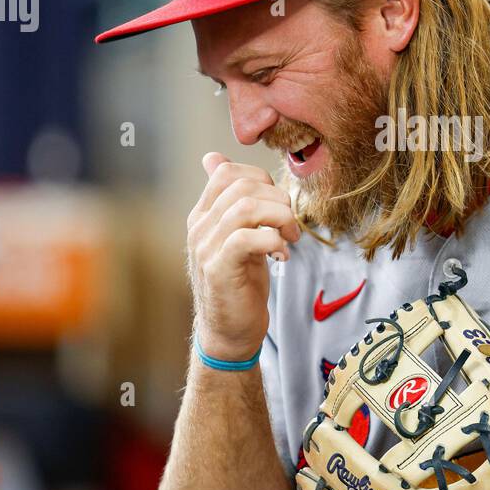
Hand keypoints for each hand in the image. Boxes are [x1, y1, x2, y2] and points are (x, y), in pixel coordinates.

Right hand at [186, 152, 300, 360]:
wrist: (230, 331)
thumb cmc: (240, 282)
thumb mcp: (238, 234)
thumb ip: (233, 201)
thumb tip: (213, 158)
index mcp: (203, 215)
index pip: (227, 172)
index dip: (261, 180)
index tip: (278, 205)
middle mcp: (199, 227)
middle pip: (241, 187)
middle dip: (278, 200)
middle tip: (290, 226)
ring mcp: (205, 248)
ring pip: (246, 208)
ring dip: (280, 219)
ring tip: (289, 239)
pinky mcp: (219, 269)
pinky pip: (248, 237)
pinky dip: (273, 241)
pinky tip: (280, 255)